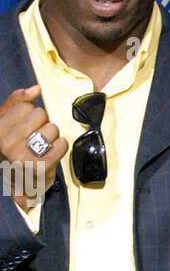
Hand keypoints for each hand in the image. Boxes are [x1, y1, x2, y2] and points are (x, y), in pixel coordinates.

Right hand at [0, 85, 66, 210]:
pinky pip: (61, 144)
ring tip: (43, 145)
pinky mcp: (40, 168)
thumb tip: (36, 89)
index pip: (27, 106)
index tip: (27, 126)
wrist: (18, 181)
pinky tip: (52, 152)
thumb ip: (17, 101)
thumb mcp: (5, 121)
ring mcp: (23, 157)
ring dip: (52, 136)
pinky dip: (61, 146)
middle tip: (36, 137)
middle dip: (42, 124)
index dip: (31, 114)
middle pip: (40, 115)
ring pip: (52, 128)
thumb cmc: (13, 146)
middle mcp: (7, 143)